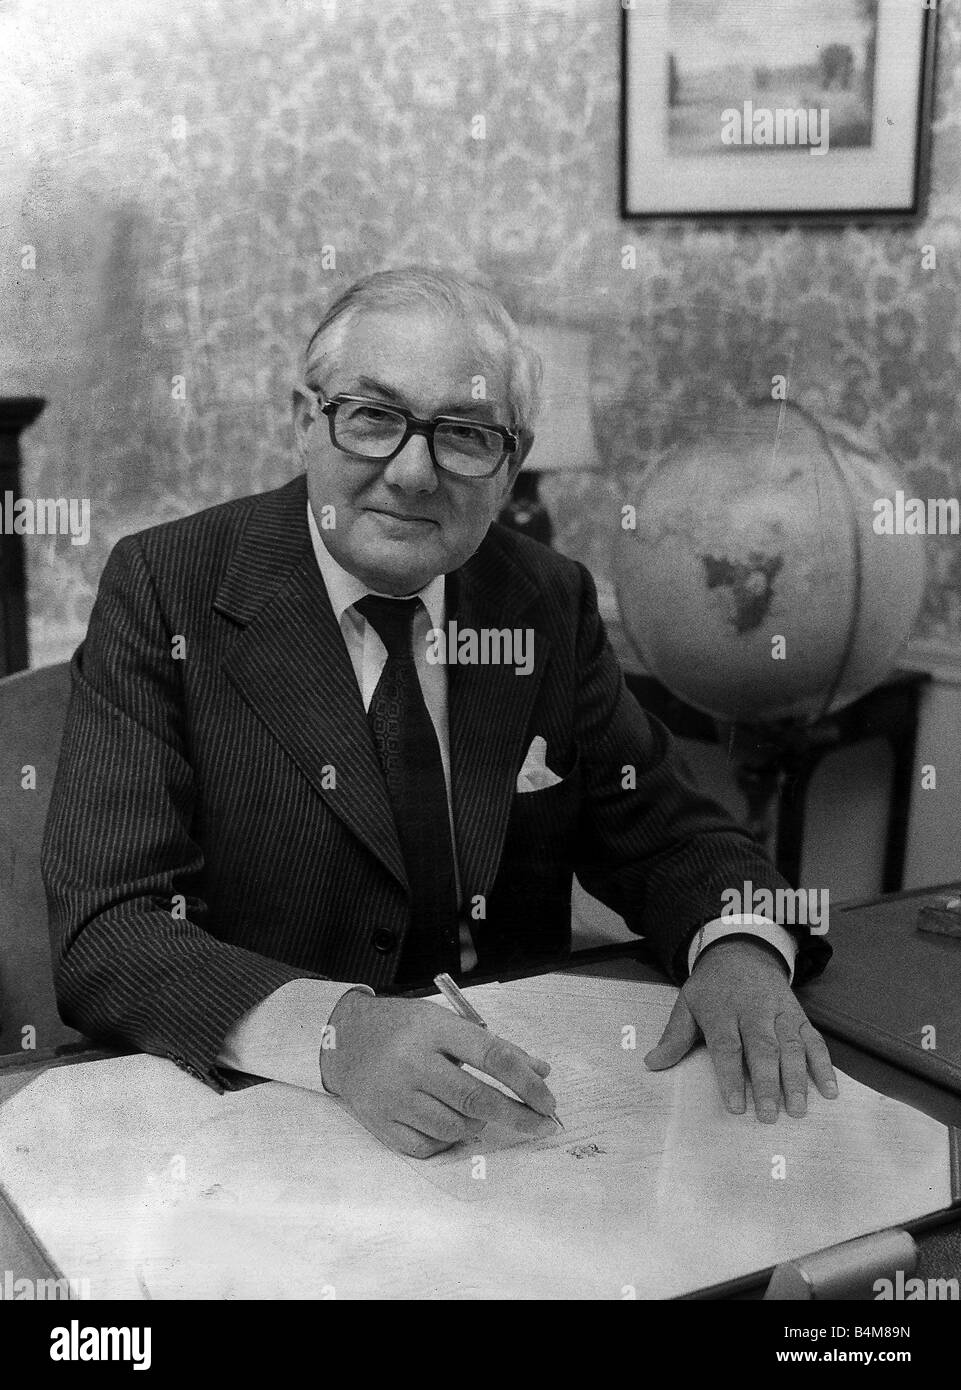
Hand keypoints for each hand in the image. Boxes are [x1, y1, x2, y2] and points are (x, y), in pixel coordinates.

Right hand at [320, 990, 558, 1156]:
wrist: (344, 1040)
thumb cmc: (404, 1030)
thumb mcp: (447, 1024)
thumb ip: (494, 1047)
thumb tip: (540, 1072)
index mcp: (433, 1030)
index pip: (492, 1057)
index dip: (526, 1082)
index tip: (548, 1101)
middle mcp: (412, 1062)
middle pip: (477, 1098)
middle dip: (518, 1115)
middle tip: (542, 1125)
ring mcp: (394, 1095)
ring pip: (456, 1126)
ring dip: (476, 1123)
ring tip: (470, 1108)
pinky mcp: (380, 1122)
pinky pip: (429, 1146)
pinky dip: (447, 1140)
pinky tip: (444, 1121)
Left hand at [644, 939, 837, 1121]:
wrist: (742, 951)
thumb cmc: (712, 987)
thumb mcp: (687, 1003)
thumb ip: (674, 1036)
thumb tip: (652, 1063)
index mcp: (722, 1009)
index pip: (727, 1045)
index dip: (732, 1076)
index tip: (736, 1106)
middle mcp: (753, 1010)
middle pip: (763, 1047)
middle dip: (768, 1083)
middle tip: (770, 1116)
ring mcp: (780, 1012)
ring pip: (791, 1045)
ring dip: (797, 1078)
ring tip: (798, 1109)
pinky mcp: (798, 1014)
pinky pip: (814, 1039)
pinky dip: (824, 1064)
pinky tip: (829, 1090)